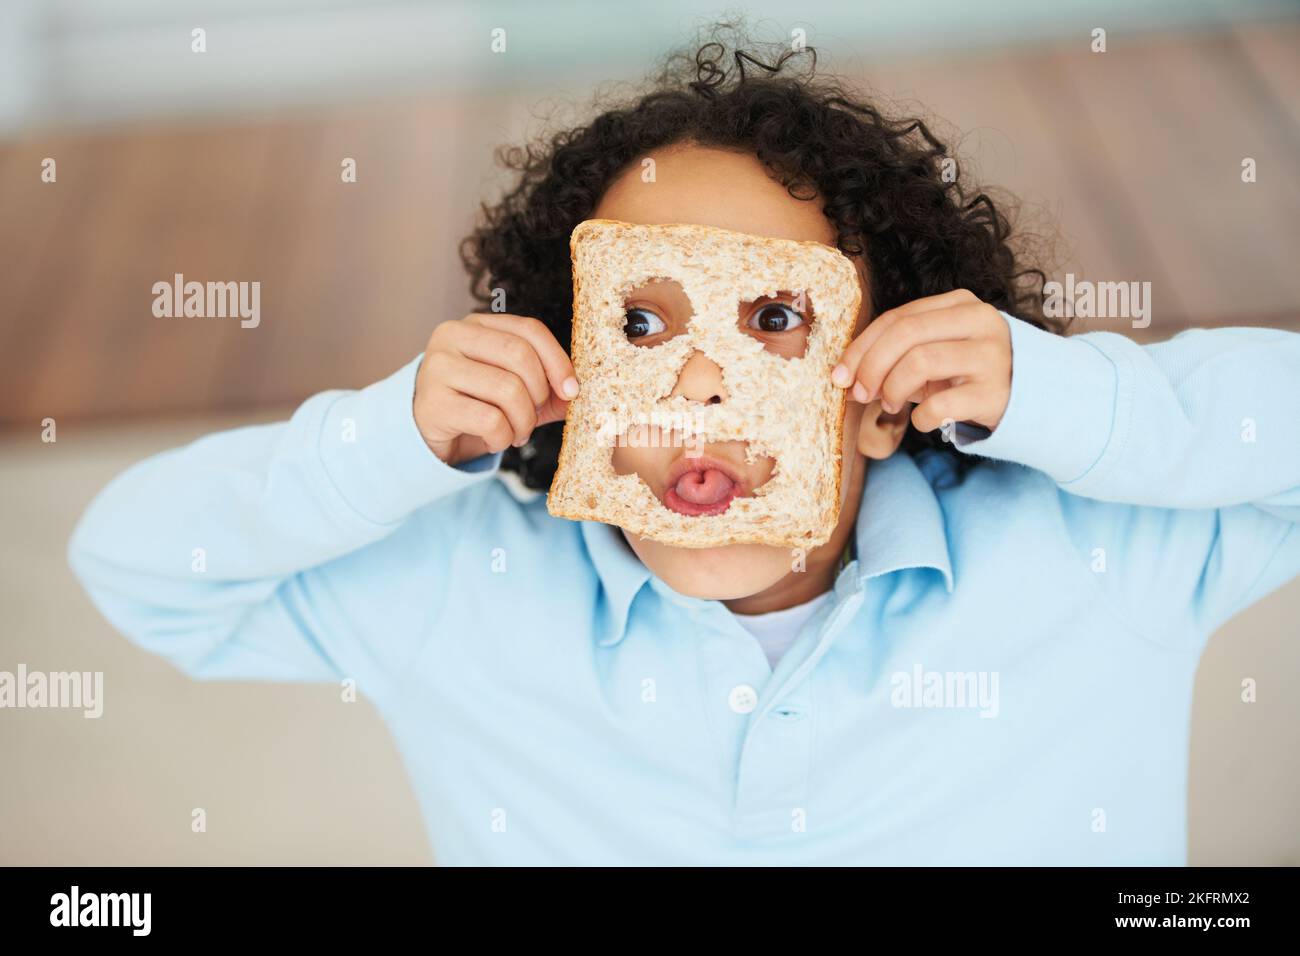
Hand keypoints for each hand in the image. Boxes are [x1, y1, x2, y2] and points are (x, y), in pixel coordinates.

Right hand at [414, 313, 578, 464]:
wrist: (424, 432)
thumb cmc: (475, 405)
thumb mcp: (513, 391)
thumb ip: (547, 389)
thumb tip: (579, 395)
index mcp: (476, 325)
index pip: (529, 329)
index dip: (558, 360)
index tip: (572, 391)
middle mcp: (453, 336)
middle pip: (520, 356)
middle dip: (539, 393)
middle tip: (534, 416)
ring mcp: (438, 367)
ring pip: (507, 389)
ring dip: (523, 422)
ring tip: (516, 433)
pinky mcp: (433, 402)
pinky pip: (489, 420)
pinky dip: (503, 437)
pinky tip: (495, 441)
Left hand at [832, 289, 1011, 433]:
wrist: (1032, 397)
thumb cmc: (968, 374)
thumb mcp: (935, 353)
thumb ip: (895, 355)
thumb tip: (844, 378)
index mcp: (960, 304)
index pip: (897, 318)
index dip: (860, 347)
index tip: (838, 375)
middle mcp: (979, 322)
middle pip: (905, 334)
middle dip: (870, 366)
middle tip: (859, 393)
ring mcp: (991, 355)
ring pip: (920, 362)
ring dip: (892, 388)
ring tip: (889, 404)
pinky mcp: (995, 393)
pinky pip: (939, 405)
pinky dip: (920, 417)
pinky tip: (924, 420)